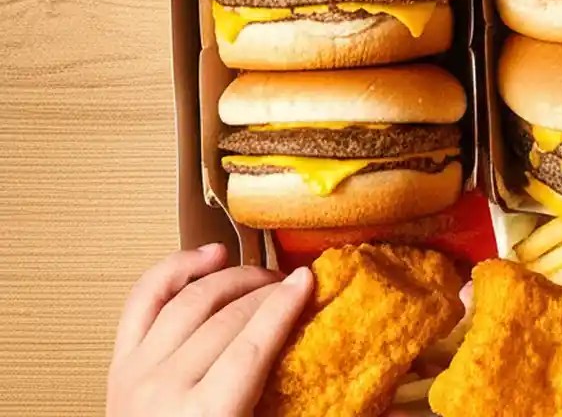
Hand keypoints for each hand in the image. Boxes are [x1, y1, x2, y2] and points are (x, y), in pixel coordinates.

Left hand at [107, 244, 312, 416]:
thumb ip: (288, 405)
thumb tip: (346, 381)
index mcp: (205, 415)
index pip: (253, 343)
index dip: (285, 305)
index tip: (308, 281)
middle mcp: (165, 387)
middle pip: (228, 317)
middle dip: (267, 292)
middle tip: (294, 286)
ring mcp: (137, 372)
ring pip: (191, 298)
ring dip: (231, 277)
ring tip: (260, 276)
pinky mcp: (120, 363)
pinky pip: (145, 299)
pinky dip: (175, 268)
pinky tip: (207, 256)